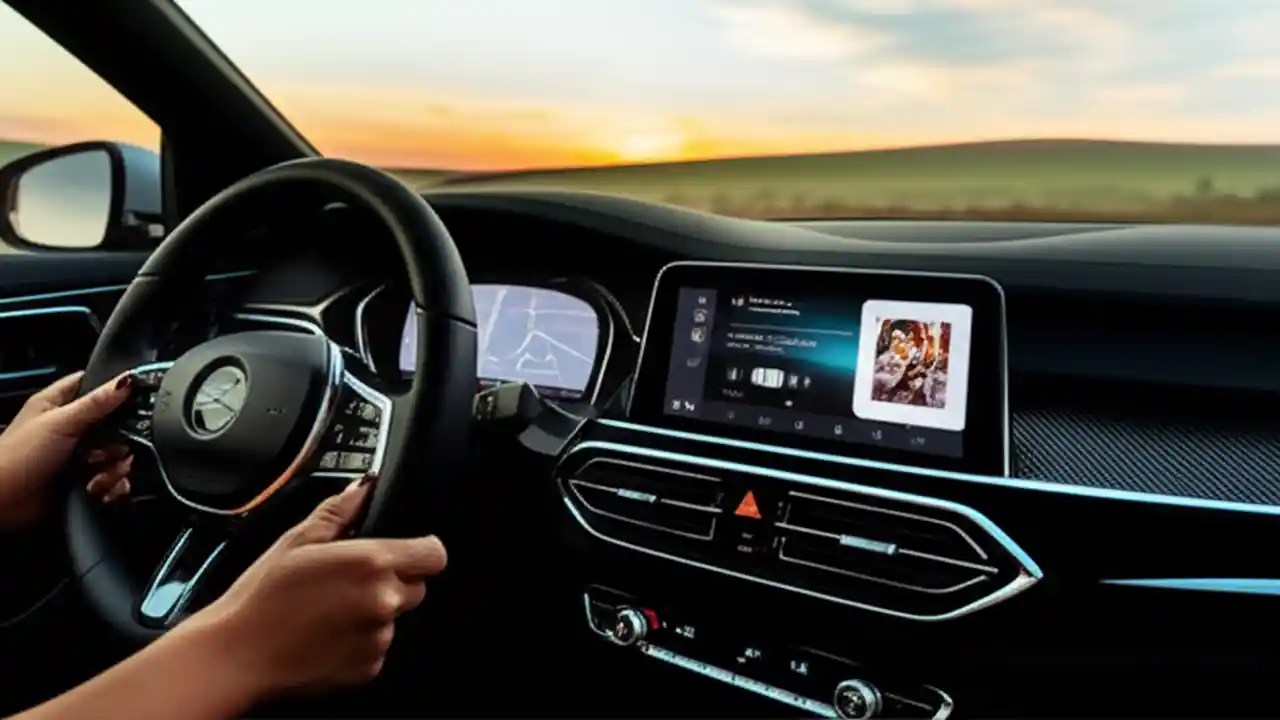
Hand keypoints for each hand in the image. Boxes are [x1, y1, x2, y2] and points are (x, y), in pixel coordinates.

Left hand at [0, 372, 134, 530]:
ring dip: (116, 467)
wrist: (2, 502)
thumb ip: (97, 402)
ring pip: (118, 454)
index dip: (115, 388)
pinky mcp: (84, 480)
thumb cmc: (18, 456)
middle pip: (115, 424)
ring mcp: (79, 455)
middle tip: (115, 449)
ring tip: (99, 475)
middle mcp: (72, 428)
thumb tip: (128, 380)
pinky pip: (113, 479)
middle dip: (122, 439)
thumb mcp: (60, 422)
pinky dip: (112, 485)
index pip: (94, 385)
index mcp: (59, 404)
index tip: (138, 396)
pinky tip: (100, 489)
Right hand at [178, 477, 446, 699]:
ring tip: (330, 608)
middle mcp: (383, 601)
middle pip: (417, 585)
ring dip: (375, 610)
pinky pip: (378, 645)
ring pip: (395, 616)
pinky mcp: (368, 667)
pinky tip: (327, 632)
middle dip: (394, 579)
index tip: (405, 549)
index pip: (433, 553)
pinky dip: (361, 639)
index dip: (421, 549)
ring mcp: (378, 638)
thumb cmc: (261, 599)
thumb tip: (363, 489)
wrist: (238, 655)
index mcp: (372, 563)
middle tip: (351, 580)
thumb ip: (339, 511)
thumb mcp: (297, 540)